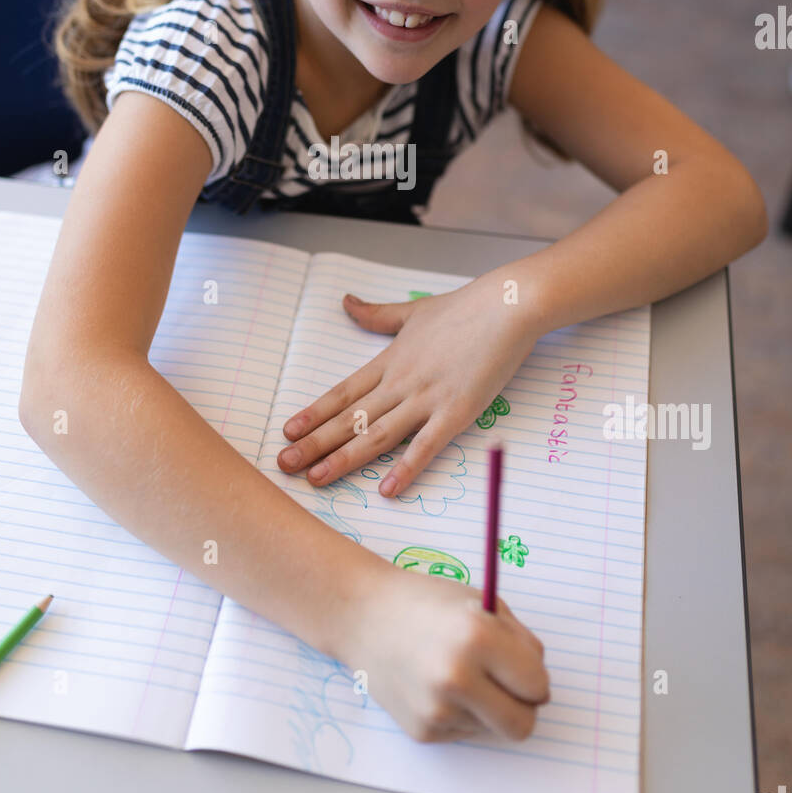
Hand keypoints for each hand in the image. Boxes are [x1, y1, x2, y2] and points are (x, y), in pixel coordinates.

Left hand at [278, 267, 542, 496]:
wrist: (507, 306)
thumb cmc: (464, 308)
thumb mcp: (412, 311)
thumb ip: (377, 315)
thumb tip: (346, 302)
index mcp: (390, 360)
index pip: (343, 393)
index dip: (314, 414)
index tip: (287, 431)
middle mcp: (401, 382)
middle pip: (351, 418)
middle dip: (315, 444)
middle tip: (284, 464)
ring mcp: (427, 398)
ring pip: (377, 434)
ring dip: (344, 459)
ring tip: (316, 478)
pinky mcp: (457, 411)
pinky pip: (427, 445)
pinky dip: (406, 468)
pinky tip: (387, 490)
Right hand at [347, 562, 549, 743]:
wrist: (363, 616)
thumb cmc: (426, 602)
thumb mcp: (482, 604)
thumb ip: (519, 641)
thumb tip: (539, 685)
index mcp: (478, 637)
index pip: (537, 685)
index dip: (535, 677)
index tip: (524, 670)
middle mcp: (457, 678)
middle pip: (522, 725)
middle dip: (523, 708)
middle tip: (509, 688)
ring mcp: (436, 709)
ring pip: (492, 729)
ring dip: (486, 707)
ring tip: (457, 673)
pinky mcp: (422, 730)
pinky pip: (463, 731)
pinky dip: (460, 713)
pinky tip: (435, 684)